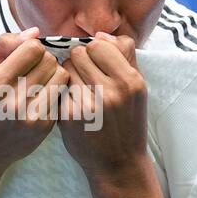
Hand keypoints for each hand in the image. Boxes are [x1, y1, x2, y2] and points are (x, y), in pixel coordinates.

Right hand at [0, 27, 70, 176]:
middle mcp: (13, 100)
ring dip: (52, 74)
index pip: (32, 48)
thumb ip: (3, 48)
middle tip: (32, 70)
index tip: (24, 56)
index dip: (31, 47)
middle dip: (43, 59)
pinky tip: (41, 97)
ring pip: (60, 75)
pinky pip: (61, 95)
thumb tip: (34, 32)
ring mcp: (31, 116)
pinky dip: (55, 92)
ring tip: (39, 82)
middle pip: (49, 60)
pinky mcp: (44, 127)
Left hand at [58, 32, 148, 180]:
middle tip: (86, 80)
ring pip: (65, 70)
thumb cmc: (127, 122)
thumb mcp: (137, 88)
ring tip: (81, 93)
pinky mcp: (70, 117)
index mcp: (131, 81)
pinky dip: (63, 94)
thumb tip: (100, 34)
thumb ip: (124, 56)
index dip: (93, 52)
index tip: (96, 65)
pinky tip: (73, 107)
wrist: (119, 163)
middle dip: (79, 63)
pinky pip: (58, 89)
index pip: (98, 45)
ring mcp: (89, 105)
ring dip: (69, 77)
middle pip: (78, 54)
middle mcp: (111, 92)